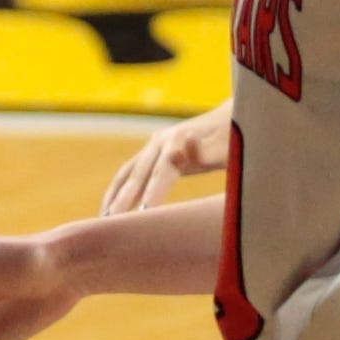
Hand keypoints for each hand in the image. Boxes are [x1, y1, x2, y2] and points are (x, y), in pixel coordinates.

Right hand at [101, 109, 230, 215]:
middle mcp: (160, 141)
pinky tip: (114, 207)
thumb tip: (186, 140)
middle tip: (111, 222)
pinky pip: (133, 173)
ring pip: (128, 172)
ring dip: (115, 194)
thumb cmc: (237, 137)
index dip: (152, 194)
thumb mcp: (229, 145)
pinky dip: (121, 189)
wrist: (234, 117)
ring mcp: (155, 145)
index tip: (143, 216)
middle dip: (123, 199)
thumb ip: (208, 148)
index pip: (161, 172)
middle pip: (138, 174)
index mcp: (177, 140)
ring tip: (103, 218)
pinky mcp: (156, 152)